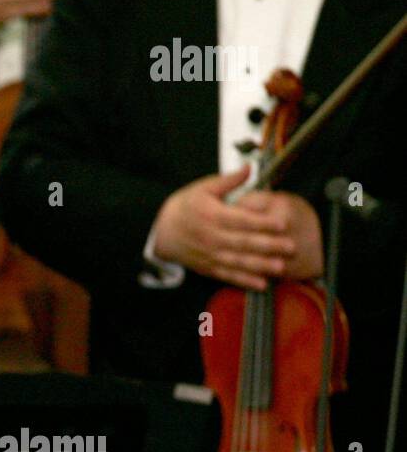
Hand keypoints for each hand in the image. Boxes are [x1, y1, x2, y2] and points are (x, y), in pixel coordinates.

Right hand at [151, 167, 322, 289]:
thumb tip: (250, 167)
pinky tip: (262, 284)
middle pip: (244, 242)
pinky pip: (228, 276)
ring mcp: (209, 254)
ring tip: (280, 267)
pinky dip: (245, 281)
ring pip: (238, 261)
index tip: (283, 223)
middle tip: (291, 246)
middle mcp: (211, 236)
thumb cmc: (185, 206)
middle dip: (269, 245)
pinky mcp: (208, 267)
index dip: (263, 222)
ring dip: (260, 265)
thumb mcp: (203, 188)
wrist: (161, 230)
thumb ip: (229, 180)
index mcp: (212, 214)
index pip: (241, 219)